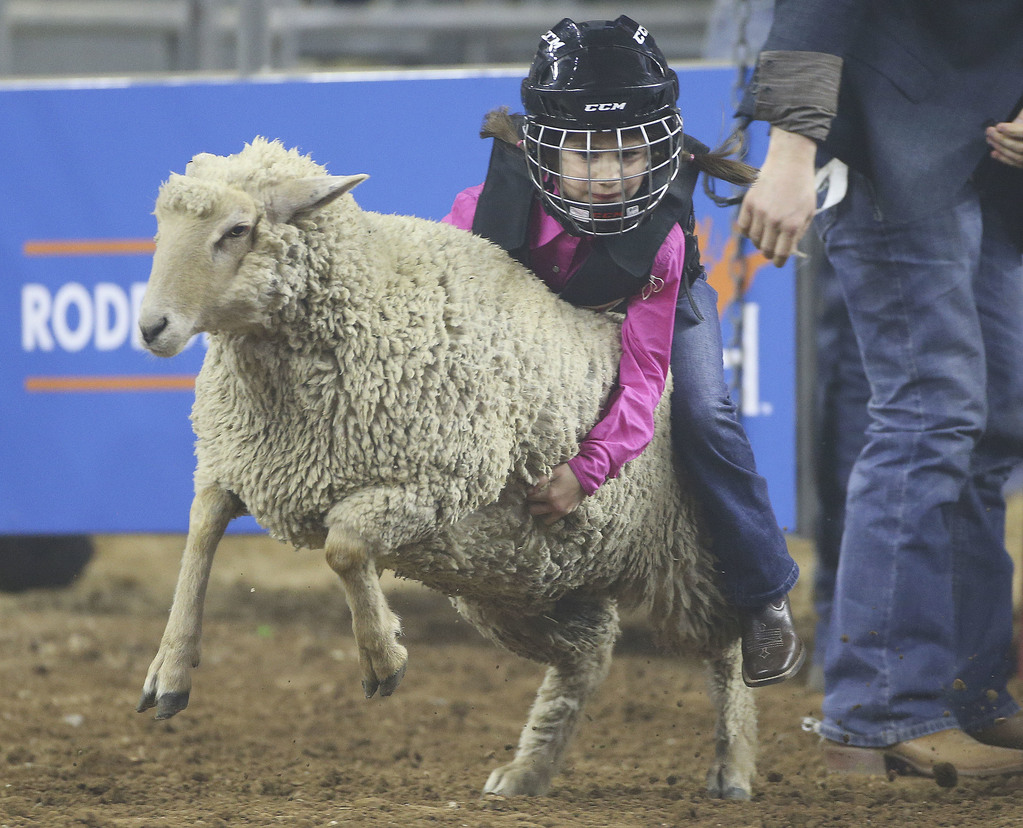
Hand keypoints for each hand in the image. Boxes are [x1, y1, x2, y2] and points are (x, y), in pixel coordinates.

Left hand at [527, 463, 585, 524]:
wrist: (587, 476)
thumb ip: (540, 480)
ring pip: (545, 520)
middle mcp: (555, 506)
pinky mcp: (568, 512)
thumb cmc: (569, 471)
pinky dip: (551, 514)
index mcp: (550, 495)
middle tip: (535, 498)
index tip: (530, 490)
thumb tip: (530, 489)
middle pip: (534, 511)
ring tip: (543, 504)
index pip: (531, 498)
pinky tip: (552, 506)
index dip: (528, 493)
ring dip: (542, 512)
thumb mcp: (553, 472)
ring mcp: (562, 511)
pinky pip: (556, 518)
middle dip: (532, 504)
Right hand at [737, 128, 818, 265]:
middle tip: (771, 250)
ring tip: (765, 235)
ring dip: (759, 241)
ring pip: (754, 239)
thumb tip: (788, 249)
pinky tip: (755, 226)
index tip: (778, 262)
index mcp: (792, 225)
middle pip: (765, 249)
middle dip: (769, 253)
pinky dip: (747, 230)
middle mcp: (775, 221)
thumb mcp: (809, 211)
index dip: (779, 261)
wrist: (790, 162)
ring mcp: (760, 212)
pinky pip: (742, 227)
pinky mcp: (748, 203)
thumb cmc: (802, 187)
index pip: (781, 254)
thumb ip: (799, 232)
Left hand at [987, 112, 1022, 168]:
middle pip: (1019, 147)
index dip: (1013, 130)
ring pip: (1017, 156)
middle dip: (1002, 139)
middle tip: (989, 131)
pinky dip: (1004, 159)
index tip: (999, 126)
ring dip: (1000, 149)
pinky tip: (994, 153)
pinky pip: (1018, 163)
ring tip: (989, 140)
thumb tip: (1011, 121)